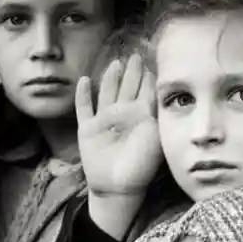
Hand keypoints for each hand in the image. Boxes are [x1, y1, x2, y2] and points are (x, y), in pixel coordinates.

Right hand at [75, 55, 162, 235]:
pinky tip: (83, 80)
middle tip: (136, 55)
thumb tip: (160, 85)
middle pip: (127, 87)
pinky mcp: (88, 129)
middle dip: (132, 72)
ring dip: (110, 78)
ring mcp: (104, 121)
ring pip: (107, 93)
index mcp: (140, 115)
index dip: (148, 75)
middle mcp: (122, 115)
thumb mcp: (154, 132)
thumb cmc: (142, 163)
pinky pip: (84, 108)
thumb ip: (154, 108)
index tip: (152, 59)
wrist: (119, 187)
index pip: (145, 90)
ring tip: (116, 63)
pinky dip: (82, 95)